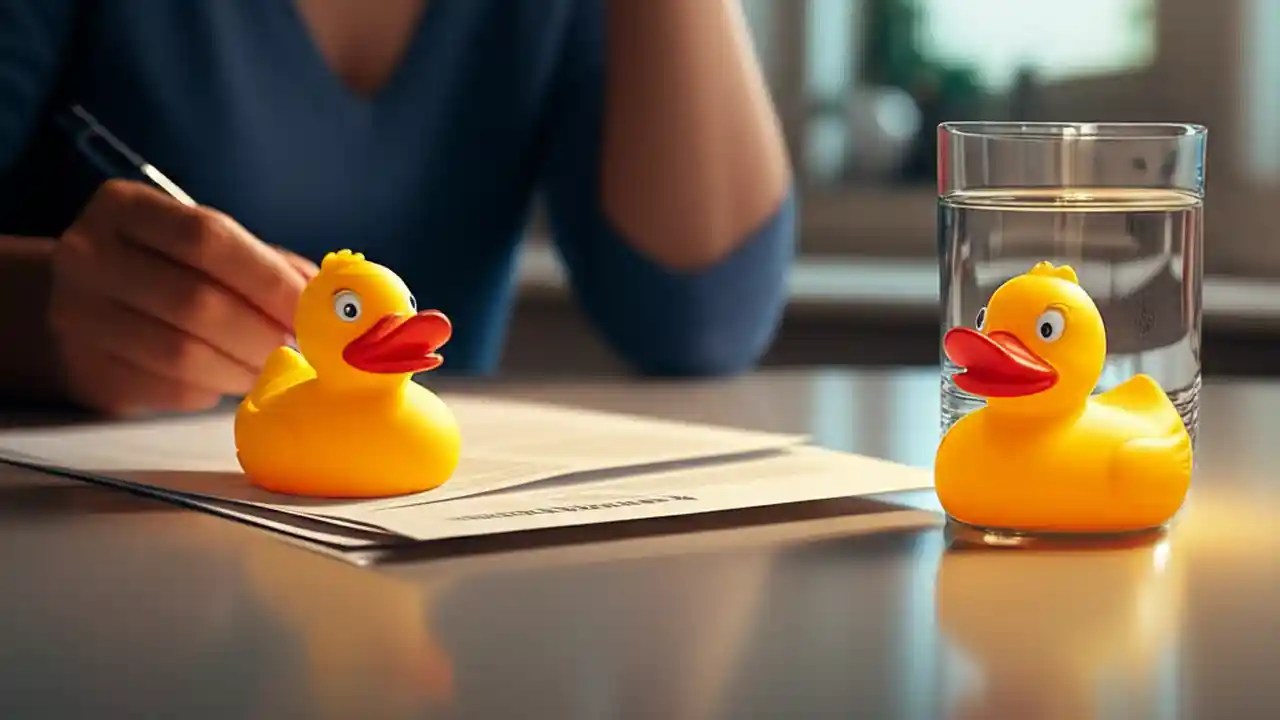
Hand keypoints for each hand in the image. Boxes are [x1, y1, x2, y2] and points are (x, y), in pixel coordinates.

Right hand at [48, 179, 316, 414]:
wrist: (84, 303)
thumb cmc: (167, 268)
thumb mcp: (205, 245)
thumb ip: (266, 264)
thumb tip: (329, 298)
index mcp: (126, 208)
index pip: (208, 238)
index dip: (268, 279)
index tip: (312, 309)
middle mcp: (89, 256)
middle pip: (196, 303)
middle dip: (263, 332)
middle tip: (300, 348)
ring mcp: (78, 316)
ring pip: (182, 356)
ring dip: (243, 368)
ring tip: (270, 365)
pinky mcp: (87, 370)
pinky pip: (169, 390)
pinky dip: (213, 389)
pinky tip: (226, 377)